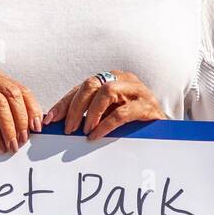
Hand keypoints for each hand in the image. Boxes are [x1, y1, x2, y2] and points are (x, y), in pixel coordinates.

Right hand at [0, 67, 41, 152]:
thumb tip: (33, 127)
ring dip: (10, 128)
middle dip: (21, 121)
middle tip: (22, 141)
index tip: (37, 128)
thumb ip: (6, 108)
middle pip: (12, 95)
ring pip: (0, 104)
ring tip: (12, 145)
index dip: (32, 108)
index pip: (20, 89)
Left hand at [44, 69, 165, 140]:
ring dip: (91, 112)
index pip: (81, 88)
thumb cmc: (130, 122)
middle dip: (75, 107)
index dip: (64, 103)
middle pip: (92, 84)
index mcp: (110, 79)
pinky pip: (122, 112)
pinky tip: (97, 135)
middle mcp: (123, 79)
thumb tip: (55, 122)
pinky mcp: (148, 106)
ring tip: (84, 131)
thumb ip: (86, 113)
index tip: (50, 120)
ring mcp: (138, 90)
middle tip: (68, 129)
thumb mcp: (106, 114)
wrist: (164, 130)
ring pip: (107, 91)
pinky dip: (106, 125)